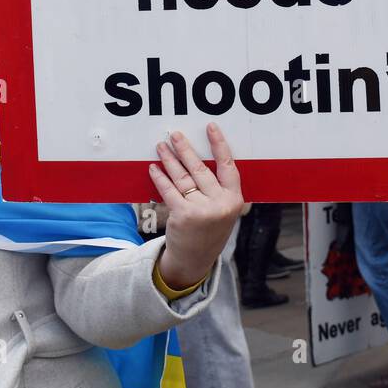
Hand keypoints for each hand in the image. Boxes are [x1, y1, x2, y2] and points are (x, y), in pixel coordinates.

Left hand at [149, 123, 244, 290]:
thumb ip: (217, 189)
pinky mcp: (183, 215)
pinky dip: (160, 177)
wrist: (195, 260)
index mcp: (234, 199)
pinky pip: (169, 190)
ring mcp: (202, 210)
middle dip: (185, 149)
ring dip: (169, 159)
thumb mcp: (223, 211)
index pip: (228, 165)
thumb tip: (196, 158)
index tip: (211, 127)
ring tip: (161, 146)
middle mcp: (220, 204)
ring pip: (182, 177)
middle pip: (200, 168)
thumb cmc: (208, 230)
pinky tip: (153, 167)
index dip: (219, 144)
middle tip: (175, 135)